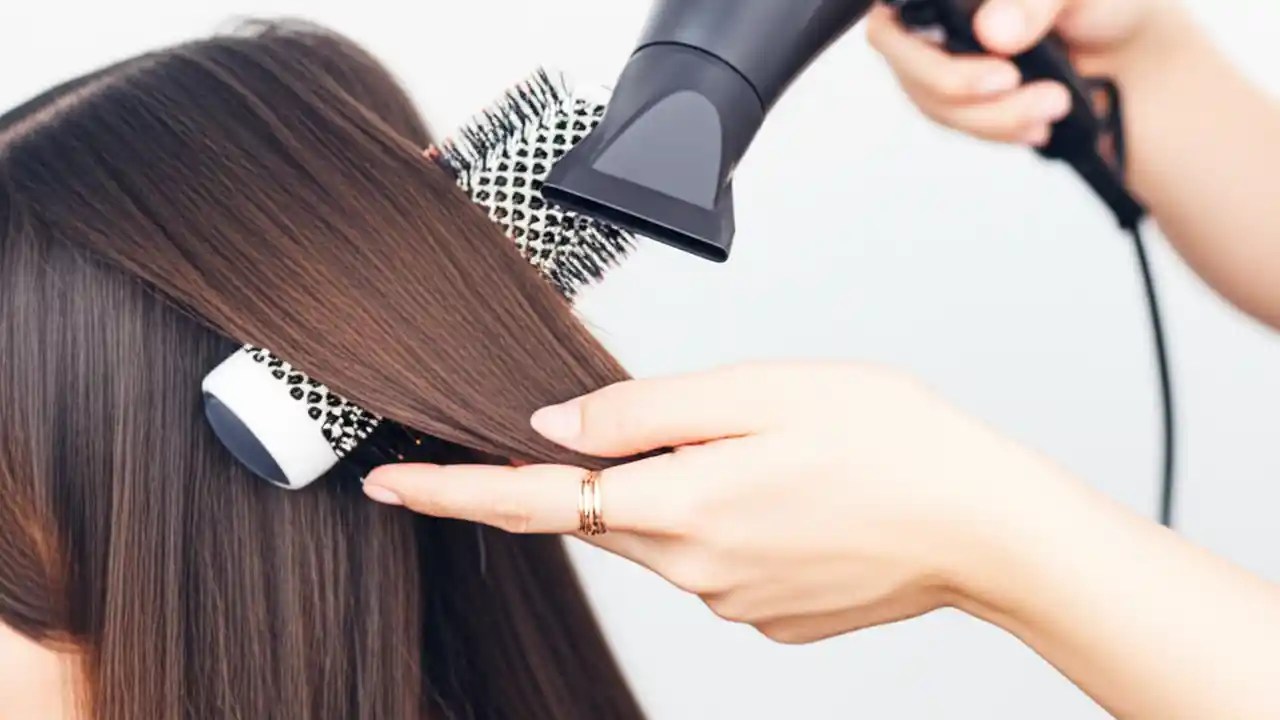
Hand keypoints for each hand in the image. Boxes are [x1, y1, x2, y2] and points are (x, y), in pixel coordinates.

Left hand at [363, 361, 1063, 643]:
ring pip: (664, 533)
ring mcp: (732, 603)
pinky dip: (732, 520)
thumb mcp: (761, 390)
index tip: (389, 484)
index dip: (454, 493)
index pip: (534, 501)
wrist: (982, 525)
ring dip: (683, 489)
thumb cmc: (888, 441)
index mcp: (680, 508)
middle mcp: (694, 570)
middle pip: (603, 513)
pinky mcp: (769, 616)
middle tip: (693, 422)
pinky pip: (717, 560)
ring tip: (775, 453)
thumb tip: (553, 426)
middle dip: (608, 470)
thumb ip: (645, 412)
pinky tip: (797, 496)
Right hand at [866, 0, 1163, 145]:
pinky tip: (1037, 123)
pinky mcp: (957, 100)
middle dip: (958, 83)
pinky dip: (999, 129)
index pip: (900, 8)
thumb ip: (1035, 2)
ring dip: (993, 115)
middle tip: (1012, 82)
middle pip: (906, 59)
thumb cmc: (1099, 4)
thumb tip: (993, 30)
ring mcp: (939, 61)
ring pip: (933, 102)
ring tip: (1053, 103)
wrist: (1122, 48)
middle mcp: (934, 19)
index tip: (976, 61)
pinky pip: (959, 125)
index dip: (917, 45)